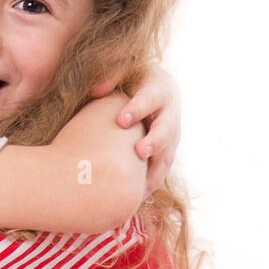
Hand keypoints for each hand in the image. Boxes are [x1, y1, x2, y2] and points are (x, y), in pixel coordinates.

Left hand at [90, 64, 179, 195]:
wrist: (150, 90)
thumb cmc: (129, 79)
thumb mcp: (122, 71)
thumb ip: (111, 75)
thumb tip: (97, 89)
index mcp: (158, 88)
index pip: (150, 98)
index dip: (138, 109)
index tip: (122, 121)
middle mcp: (170, 112)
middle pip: (167, 128)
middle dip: (155, 141)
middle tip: (139, 152)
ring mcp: (172, 133)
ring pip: (168, 153)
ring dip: (156, 170)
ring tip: (141, 188)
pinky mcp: (167, 151)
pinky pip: (162, 169)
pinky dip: (151, 183)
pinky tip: (137, 198)